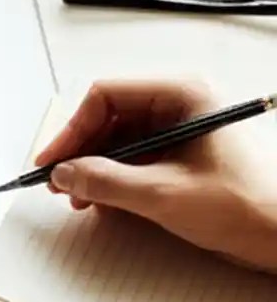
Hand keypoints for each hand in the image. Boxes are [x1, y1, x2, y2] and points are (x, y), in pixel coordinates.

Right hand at [36, 80, 276, 272]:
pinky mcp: (186, 156)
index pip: (106, 97)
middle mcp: (182, 106)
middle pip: (110, 118)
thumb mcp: (163, 194)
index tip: (54, 161)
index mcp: (183, 95)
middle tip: (60, 181)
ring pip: (120, 140)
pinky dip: (115, 179)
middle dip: (81, 152)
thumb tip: (64, 175)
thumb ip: (105, 182)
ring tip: (80, 198)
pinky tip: (104, 202)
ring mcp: (184, 131)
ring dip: (95, 169)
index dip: (72, 130)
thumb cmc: (248, 206)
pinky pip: (137, 159)